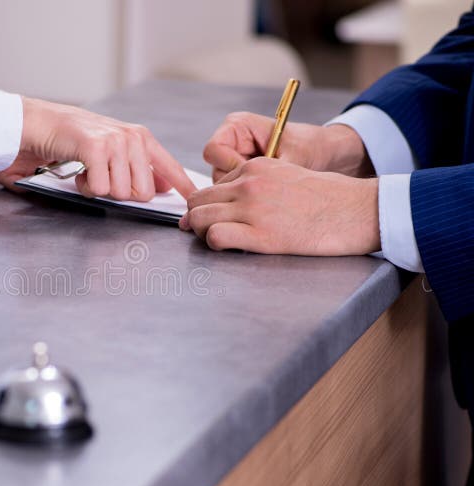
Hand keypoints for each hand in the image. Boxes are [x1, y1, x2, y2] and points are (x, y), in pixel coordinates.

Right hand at [0, 97, 195, 200]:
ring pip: (121, 192)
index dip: (182, 187)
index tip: (193, 201)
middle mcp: (132, 138)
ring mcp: (115, 142)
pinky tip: (78, 171)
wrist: (36, 123)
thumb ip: (136, 169)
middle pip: (143, 192)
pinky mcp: (96, 148)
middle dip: (121, 195)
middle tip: (102, 179)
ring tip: (87, 171)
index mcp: (140, 138)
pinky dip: (85, 187)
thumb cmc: (69, 140)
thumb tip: (160, 187)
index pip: (170, 167)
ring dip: (99, 190)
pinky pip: (100, 188)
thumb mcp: (110, 152)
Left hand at [180, 158, 379, 255]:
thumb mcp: (287, 175)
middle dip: (198, 218)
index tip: (215, 219)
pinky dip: (215, 244)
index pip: (212, 188)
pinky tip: (229, 247)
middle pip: (198, 202)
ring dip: (202, 232)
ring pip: (199, 218)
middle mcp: (249, 185)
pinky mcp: (261, 235)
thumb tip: (231, 203)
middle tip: (208, 233)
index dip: (209, 206)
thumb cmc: (327, 198)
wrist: (357, 210)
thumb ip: (257, 184)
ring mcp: (253, 209)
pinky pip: (216, 237)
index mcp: (255, 168)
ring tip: (218, 241)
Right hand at [203, 112, 373, 181]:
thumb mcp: (294, 155)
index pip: (214, 150)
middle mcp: (231, 143)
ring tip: (270, 192)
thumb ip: (272, 171)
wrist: (326, 155)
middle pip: (215, 171)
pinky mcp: (240, 178)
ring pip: (222, 187)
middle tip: (263, 188)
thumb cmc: (312, 146)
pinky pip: (234, 194)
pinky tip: (268, 198)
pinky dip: (248, 199)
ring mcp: (234, 162)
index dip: (230, 166)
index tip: (252, 175)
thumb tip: (252, 191)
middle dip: (237, 184)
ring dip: (243, 194)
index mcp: (238, 126)